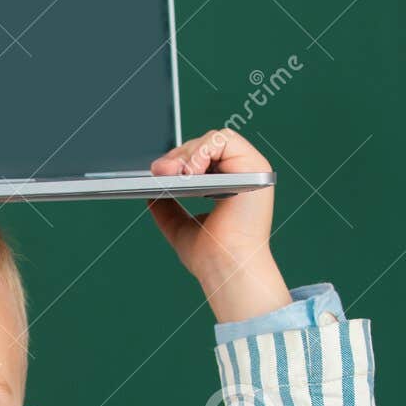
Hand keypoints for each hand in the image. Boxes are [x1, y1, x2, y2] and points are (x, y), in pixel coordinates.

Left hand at [146, 127, 290, 323]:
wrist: (223, 267)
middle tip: (158, 171)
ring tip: (174, 173)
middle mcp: (242, 175)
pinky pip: (225, 140)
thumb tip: (151, 193)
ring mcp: (250, 170)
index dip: (179, 159)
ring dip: (188, 153)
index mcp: (228, 186)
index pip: (201, 157)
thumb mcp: (179, 226)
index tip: (158, 173)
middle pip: (205, 145)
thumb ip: (167, 208)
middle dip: (177, 155)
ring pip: (214, 138)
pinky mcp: (254, 167)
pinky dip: (203, 150)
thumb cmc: (209, 255)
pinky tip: (190, 171)